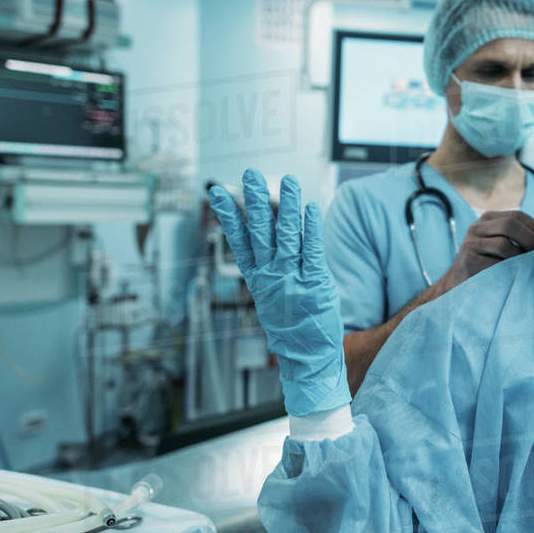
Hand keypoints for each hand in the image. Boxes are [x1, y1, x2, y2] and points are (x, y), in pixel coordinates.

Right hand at [208, 170, 349, 415]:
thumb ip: (268, 264)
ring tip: (287, 181)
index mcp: (257, 278)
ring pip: (286, 236)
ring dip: (286, 207)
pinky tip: (309, 209)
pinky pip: (312, 251)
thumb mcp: (271, 294)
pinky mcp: (315, 283)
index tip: (219, 192)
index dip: (228, 215)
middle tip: (250, 175)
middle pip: (260, 232)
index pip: (238, 240)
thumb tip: (268, 234)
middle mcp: (271, 275)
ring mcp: (292, 279)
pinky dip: (310, 229)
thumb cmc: (291, 324)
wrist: (308, 357)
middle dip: (255, 201)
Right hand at [436, 210, 533, 291]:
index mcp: (488, 219)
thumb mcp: (503, 249)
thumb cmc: (489, 268)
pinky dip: (509, 271)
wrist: (458, 288)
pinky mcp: (466, 261)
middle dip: (532, 239)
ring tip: (528, 269)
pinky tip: (513, 277)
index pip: (518, 215)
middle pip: (511, 224)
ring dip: (521, 258)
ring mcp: (469, 243)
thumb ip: (520, 239)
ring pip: (504, 244)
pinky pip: (495, 264)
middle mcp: (476, 227)